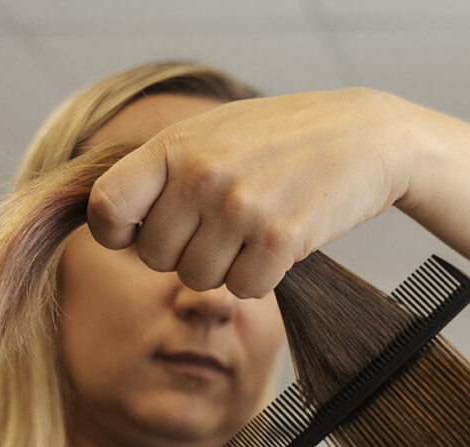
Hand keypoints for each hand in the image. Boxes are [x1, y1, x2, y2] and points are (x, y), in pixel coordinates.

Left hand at [87, 89, 411, 299]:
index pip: (107, 207)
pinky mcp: (281, 240)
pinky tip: (278, 244)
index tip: (138, 233)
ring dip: (224, 268)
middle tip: (218, 230)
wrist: (362, 137)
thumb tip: (110, 220)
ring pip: (199, 280)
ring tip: (251, 232)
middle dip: (182, 254)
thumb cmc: (281, 137)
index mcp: (174, 146)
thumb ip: (163, 170)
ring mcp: (242, 209)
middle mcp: (202, 176)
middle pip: (155, 258)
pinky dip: (261, 278)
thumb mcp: (212, 133)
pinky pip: (245, 289)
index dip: (116, 233)